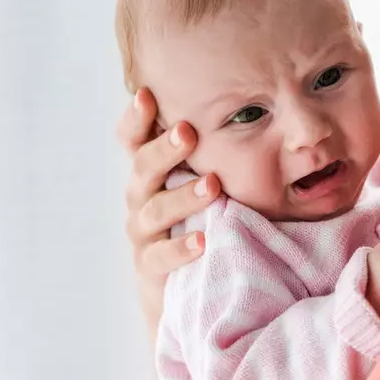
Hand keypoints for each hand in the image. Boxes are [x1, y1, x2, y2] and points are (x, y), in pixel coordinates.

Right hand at [117, 87, 219, 340]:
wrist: (179, 285)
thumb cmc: (194, 217)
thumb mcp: (196, 180)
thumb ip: (206, 152)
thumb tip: (246, 109)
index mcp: (150, 172)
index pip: (134, 139)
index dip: (136, 118)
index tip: (148, 94)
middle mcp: (141, 197)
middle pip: (142, 168)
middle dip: (163, 149)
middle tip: (187, 133)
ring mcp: (143, 233)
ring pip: (154, 210)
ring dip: (182, 197)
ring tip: (212, 186)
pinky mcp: (150, 267)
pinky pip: (160, 257)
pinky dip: (181, 248)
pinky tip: (204, 240)